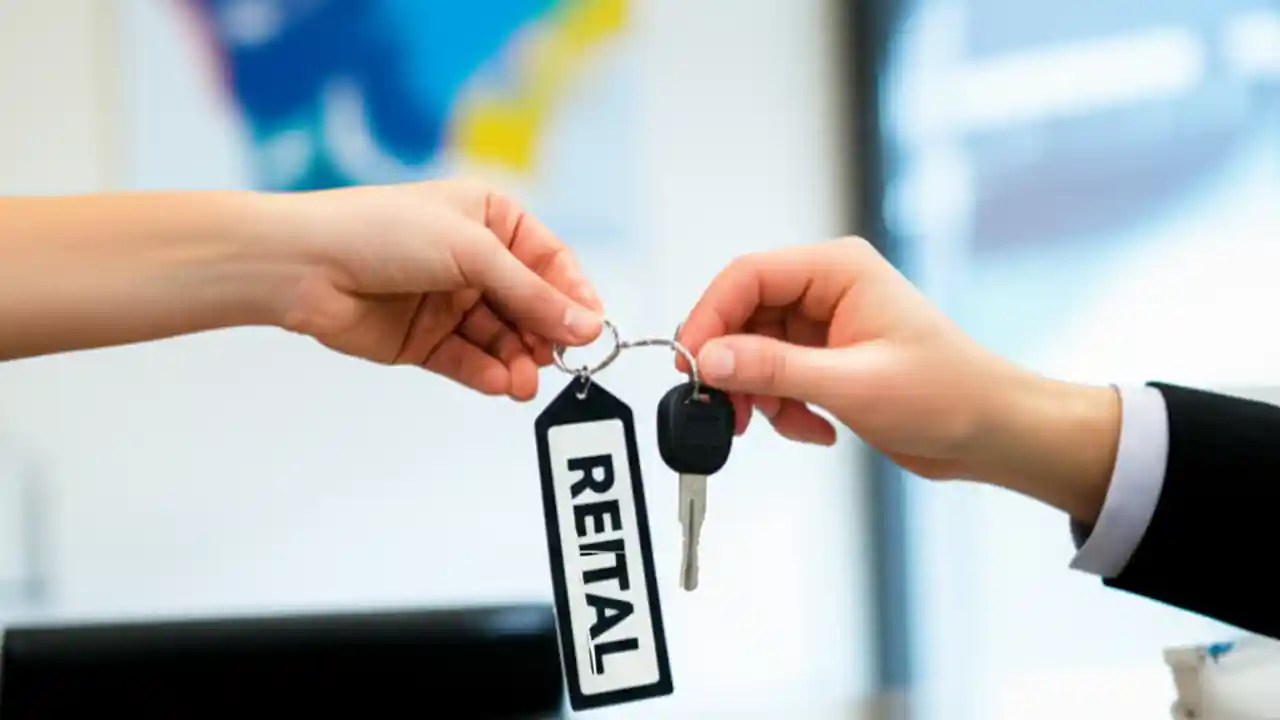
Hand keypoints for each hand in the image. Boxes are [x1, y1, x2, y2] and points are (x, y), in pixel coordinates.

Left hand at [276, 180, 603, 399]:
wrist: (304, 264)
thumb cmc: (382, 231)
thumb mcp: (473, 252)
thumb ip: (531, 294)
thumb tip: (585, 325)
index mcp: (490, 219)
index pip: (550, 261)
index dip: (573, 295)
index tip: (590, 329)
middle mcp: (473, 260)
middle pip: (530, 305)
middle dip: (545, 335)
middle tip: (557, 362)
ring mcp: (448, 301)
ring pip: (502, 338)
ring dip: (517, 360)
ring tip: (523, 382)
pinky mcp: (424, 339)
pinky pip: (469, 360)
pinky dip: (488, 373)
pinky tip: (500, 382)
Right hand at [677, 237, 1118, 521]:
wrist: (990, 433)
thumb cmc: (946, 395)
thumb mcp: (852, 384)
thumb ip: (775, 369)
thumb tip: (709, 358)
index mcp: (838, 269)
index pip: (747, 275)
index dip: (711, 316)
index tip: (690, 362)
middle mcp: (827, 289)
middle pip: (744, 314)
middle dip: (733, 366)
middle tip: (727, 408)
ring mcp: (825, 325)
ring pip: (754, 351)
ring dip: (760, 394)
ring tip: (788, 424)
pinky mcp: (826, 359)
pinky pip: (776, 377)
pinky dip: (782, 408)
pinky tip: (816, 430)